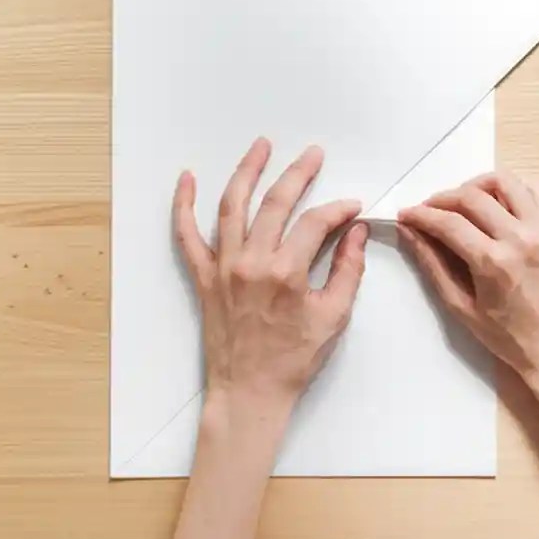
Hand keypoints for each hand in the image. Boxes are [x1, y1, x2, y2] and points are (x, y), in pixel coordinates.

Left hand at [173, 137, 368, 404]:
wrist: (249, 393)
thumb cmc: (294, 361)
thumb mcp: (334, 317)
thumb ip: (348, 270)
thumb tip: (356, 232)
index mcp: (286, 273)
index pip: (315, 223)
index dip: (338, 209)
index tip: (352, 207)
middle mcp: (251, 263)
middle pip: (275, 203)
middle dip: (298, 173)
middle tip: (313, 154)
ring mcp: (223, 268)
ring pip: (231, 207)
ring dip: (247, 172)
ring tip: (261, 146)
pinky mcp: (204, 278)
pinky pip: (186, 237)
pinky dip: (182, 206)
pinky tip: (186, 179)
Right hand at [397, 171, 538, 378]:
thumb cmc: (506, 336)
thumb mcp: (461, 306)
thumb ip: (433, 264)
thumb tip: (409, 231)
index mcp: (494, 263)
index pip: (449, 223)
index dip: (421, 215)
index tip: (406, 214)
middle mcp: (520, 238)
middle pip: (472, 196)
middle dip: (443, 198)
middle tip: (430, 210)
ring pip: (505, 181)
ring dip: (477, 185)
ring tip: (463, 202)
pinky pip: (535, 188)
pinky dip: (512, 187)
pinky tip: (498, 203)